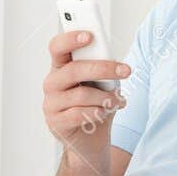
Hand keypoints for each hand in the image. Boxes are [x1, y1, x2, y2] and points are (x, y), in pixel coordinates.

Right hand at [42, 30, 129, 152]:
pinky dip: (97, 113)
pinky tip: (104, 113)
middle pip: (73, 69)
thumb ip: (99, 68)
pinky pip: (79, 114)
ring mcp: (50, 104)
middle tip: (125, 70)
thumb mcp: (100, 83)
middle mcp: (52, 83)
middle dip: (103, 69)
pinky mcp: (55, 123)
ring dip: (106, 98)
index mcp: (60, 67)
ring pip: (81, 94)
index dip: (70, 38)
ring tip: (118, 101)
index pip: (57, 47)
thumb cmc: (95, 105)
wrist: (91, 140)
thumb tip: (110, 59)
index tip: (90, 35)